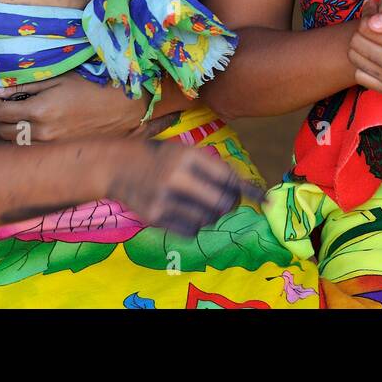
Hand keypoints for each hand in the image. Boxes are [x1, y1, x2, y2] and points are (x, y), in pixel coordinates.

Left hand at [0, 73, 149, 142]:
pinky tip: (39, 127)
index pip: (0, 112)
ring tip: (25, 116)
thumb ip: (26, 85)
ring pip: (15, 144)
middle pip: (2, 131)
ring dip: (14, 130)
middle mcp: (42, 133)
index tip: (1, 94)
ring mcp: (51, 147)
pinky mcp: (59, 153)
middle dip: (2, 117)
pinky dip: (28, 139)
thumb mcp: (59, 79)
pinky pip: (31, 150)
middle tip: (12, 104)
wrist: (123, 109)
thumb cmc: (91, 88)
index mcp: (40, 111)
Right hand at [112, 139, 266, 235]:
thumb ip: (212, 167)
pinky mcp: (156, 217)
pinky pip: (190, 230)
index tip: (264, 200)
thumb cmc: (158, 157)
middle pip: (223, 203)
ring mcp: (165, 199)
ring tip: (201, 205)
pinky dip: (196, 225)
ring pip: (208, 219)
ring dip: (212, 215)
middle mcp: (178, 177)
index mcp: (189, 156)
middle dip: (230, 204)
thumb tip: (244, 189)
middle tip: (227, 202)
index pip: (229, 178)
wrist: (117, 166)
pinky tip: (188, 214)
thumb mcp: (184, 151)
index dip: (248, 191)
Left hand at [348, 2, 381, 99]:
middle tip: (374, 21)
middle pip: (359, 45)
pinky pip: (362, 77)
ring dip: (362, 46)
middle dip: (362, 30)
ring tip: (376, 35)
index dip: (368, 15)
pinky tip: (379, 53)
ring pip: (357, 61)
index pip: (367, 28)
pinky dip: (366, 63)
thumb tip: (370, 19)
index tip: (375, 9)